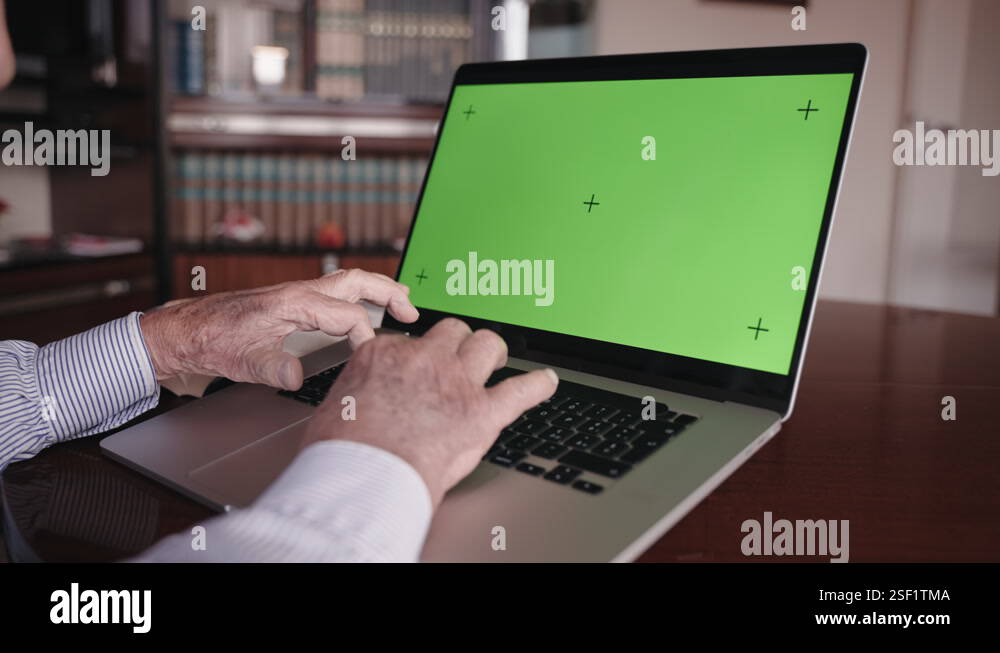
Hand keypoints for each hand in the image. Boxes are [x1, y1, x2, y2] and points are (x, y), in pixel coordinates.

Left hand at [140, 269, 418, 389]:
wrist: (189, 329)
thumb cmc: (214, 339)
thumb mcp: (243, 360)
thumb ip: (273, 368)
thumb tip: (296, 378)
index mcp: (295, 301)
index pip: (349, 316)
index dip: (367, 339)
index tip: (373, 360)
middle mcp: (300, 292)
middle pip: (357, 281)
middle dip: (389, 292)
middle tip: (412, 312)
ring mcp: (298, 295)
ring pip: (348, 283)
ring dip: (377, 291)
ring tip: (401, 306)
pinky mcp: (294, 303)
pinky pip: (335, 294)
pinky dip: (359, 298)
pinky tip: (365, 314)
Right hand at [302, 317, 558, 507]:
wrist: (363, 475)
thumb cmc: (343, 450)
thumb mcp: (336, 404)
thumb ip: (358, 390)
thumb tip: (360, 396)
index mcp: (385, 354)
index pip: (409, 342)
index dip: (415, 358)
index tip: (417, 368)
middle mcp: (424, 359)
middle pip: (452, 332)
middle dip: (458, 343)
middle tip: (460, 356)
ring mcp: (457, 382)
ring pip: (487, 344)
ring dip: (494, 351)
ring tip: (498, 358)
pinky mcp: (482, 412)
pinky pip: (522, 389)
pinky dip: (538, 385)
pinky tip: (546, 381)